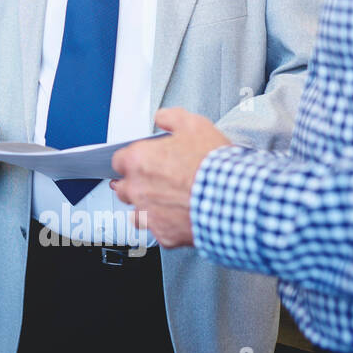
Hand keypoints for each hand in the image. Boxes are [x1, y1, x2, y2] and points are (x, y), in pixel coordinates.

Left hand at [110, 108, 230, 248]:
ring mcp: (148, 214)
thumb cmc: (213, 164)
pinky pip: (157, 231)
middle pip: (122, 187)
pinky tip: (180, 217)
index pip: (118, 161)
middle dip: (135, 184)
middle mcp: (136, 188)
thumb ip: (171, 118)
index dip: (131, 161)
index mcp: (138, 160)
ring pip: (136, 212)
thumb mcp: (194, 125)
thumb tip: (162, 118)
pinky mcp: (163, 234)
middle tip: (155, 182)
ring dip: (147, 207)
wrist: (235, 197)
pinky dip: (167, 226)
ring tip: (167, 202)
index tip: (142, 162)